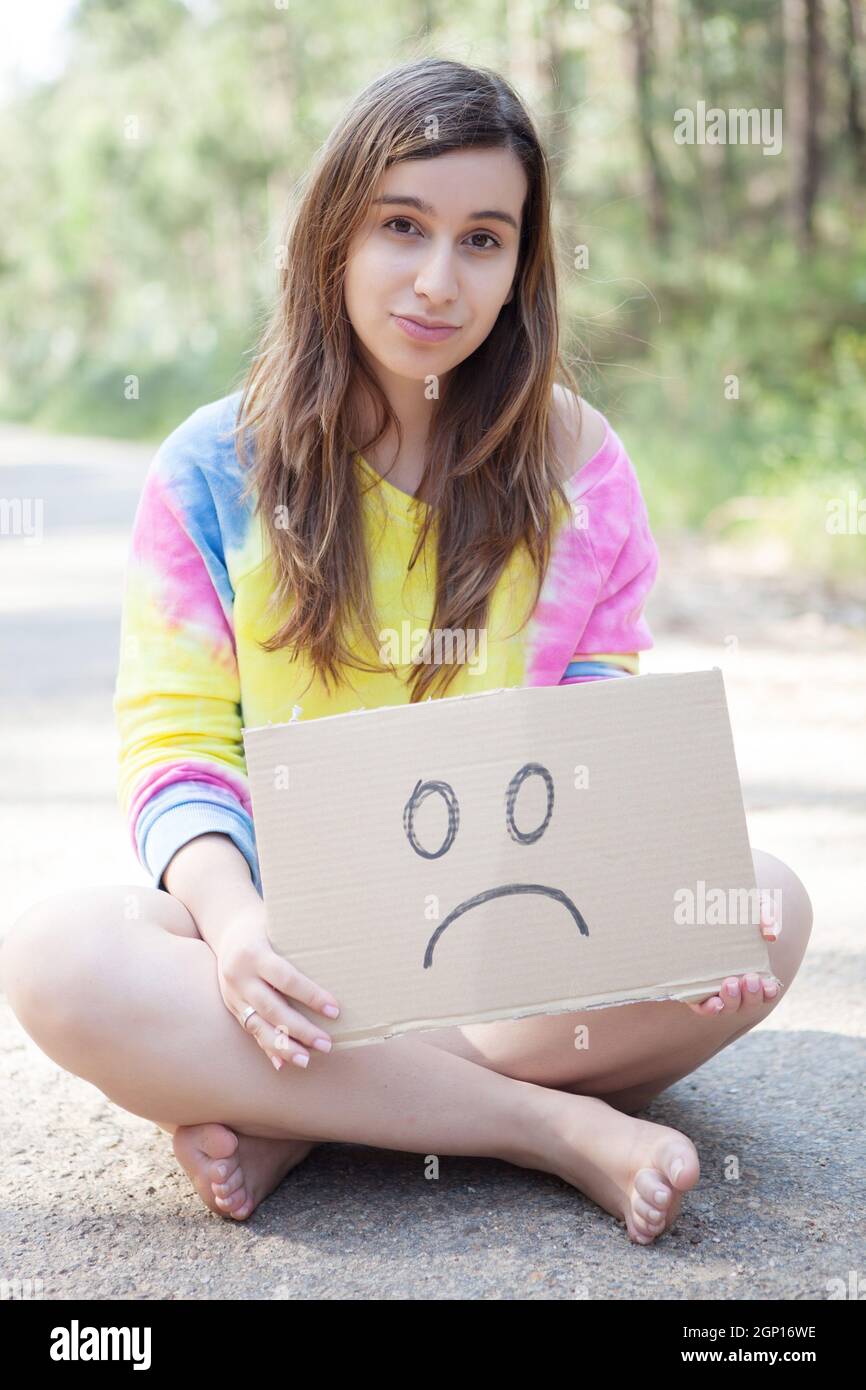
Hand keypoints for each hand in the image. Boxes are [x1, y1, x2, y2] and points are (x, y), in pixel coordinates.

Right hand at [215, 897, 340, 1070]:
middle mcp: (239, 976)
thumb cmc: (264, 924)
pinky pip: (250, 1030)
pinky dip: (267, 1047)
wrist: (225, 926)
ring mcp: (232, 994)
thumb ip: (301, 944)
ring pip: (258, 1026)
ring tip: (307, 1059)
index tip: (335, 1010)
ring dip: (283, 1046)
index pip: (286, 979)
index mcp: (254, 954)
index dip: (311, 996)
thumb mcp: (278, 926)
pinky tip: (282, 1063)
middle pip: (273, 1008)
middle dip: (300, 1029)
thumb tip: (341, 954)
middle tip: (327, 1044)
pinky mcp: (231, 1006)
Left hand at [686, 893, 780, 1016]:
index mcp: (751, 968)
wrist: (695, 902)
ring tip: (730, 983)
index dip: (769, 992)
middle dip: (751, 995)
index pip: (766, 990)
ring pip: (727, 1007)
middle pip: (748, 1003)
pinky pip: (702, 1007)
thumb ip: (767, 912)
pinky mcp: (693, 989)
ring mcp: (713, 988)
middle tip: (749, 978)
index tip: (768, 983)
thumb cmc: (730, 907)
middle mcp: (735, 984)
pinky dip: (710, 1009)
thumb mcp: (752, 904)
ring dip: (733, 1000)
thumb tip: (771, 933)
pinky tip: (715, 1002)